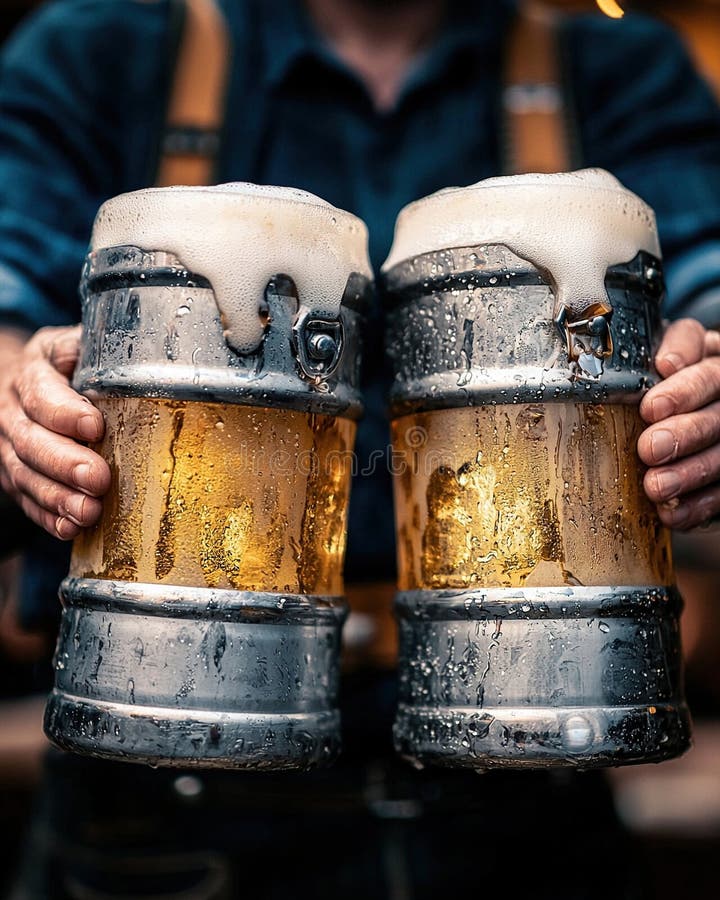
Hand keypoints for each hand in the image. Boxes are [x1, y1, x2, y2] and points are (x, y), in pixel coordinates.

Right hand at [0, 325, 110, 539]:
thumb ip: (100, 351)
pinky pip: (26, 499)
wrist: (26, 380)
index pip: (40, 393)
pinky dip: (48, 516)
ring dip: (57, 497)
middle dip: (64, 463)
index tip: (95, 426)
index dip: (63, 411)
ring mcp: (9, 446)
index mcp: (32, 372)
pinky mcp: (16, 475)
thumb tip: (143, 355)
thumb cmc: (70, 363)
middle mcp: (12, 410)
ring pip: (24, 474)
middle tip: (98, 479)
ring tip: (89, 512)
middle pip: (30, 440)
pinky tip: (71, 528)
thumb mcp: (79, 344)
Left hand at [638, 318, 719, 528]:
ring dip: (690, 474)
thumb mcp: (652, 356)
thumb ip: (661, 355)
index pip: (710, 371)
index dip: (685, 390)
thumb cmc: (653, 380)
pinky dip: (698, 506)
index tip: (651, 408)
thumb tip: (666, 364)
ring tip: (656, 486)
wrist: (672, 410)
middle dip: (685, 434)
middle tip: (650, 449)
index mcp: (713, 361)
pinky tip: (671, 513)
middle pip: (718, 418)